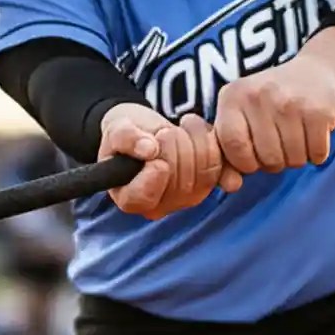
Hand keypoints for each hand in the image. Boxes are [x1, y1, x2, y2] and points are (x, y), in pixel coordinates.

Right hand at [98, 103, 240, 220]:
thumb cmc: (127, 134)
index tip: (153, 148)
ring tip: (180, 126)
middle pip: (177, 181)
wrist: (148, 131)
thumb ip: (126, 138)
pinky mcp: (205, 187)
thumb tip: (148, 149)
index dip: (153, 172)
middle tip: (163, 131)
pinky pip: (218, 166)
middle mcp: (157, 207)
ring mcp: (183, 200)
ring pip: (201, 172)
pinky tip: (196, 131)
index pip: (144, 197)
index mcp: (129, 199)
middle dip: (173, 147)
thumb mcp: (117, 130)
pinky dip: (211, 143)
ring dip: (193, 140)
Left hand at [214, 54, 334, 174]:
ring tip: (295, 137)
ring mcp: (291, 102)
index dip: (244, 162)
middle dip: (274, 162)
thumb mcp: (241, 115)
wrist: (317, 71)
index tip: (252, 157)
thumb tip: (230, 186)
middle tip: (279, 144)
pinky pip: (316, 154)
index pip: (232, 145)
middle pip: (266, 159)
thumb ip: (228, 151)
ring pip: (293, 160)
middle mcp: (260, 96)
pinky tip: (312, 134)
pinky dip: (316, 153)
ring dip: (296, 158)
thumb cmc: (269, 103)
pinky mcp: (320, 111)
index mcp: (233, 97)